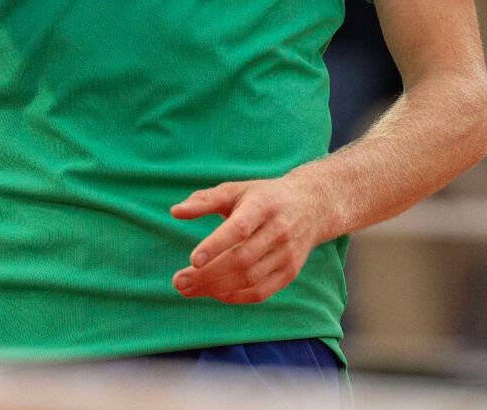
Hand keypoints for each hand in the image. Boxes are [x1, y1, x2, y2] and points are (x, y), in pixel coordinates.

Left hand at [169, 175, 333, 303]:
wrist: (311, 206)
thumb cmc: (262, 197)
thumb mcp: (236, 190)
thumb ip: (204, 200)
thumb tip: (175, 212)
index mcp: (263, 205)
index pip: (239, 228)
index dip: (216, 245)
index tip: (192, 259)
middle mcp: (278, 231)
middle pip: (242, 260)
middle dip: (207, 275)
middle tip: (178, 282)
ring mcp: (287, 254)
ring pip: (249, 279)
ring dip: (216, 289)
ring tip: (188, 289)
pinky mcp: (290, 272)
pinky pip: (260, 292)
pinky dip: (235, 297)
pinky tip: (214, 293)